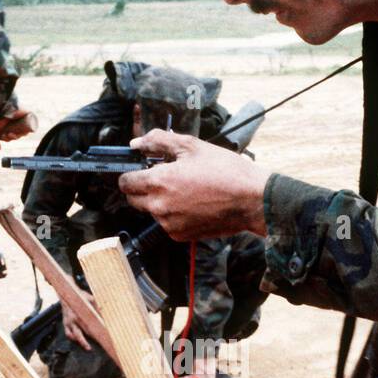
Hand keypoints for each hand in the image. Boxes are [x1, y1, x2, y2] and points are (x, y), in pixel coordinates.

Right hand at [0, 109, 37, 150]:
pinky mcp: (28, 114)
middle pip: (19, 134)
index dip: (9, 138)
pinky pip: (32, 124)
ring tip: (11, 133)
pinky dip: (29, 130)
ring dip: (19, 135)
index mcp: (10, 125)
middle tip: (7, 134)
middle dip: (13, 137)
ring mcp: (23, 118)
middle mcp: (17, 122)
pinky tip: (24, 132)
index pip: (13, 135)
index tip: (3, 136)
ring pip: (25, 131)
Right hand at [62, 292, 97, 350]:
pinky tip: (78, 341)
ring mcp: (68, 323)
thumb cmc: (79, 297)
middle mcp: (73, 320)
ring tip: (88, 347)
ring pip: (73, 336)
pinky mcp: (65, 324)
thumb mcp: (89, 298)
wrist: (66, 295)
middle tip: (94, 347)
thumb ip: (97, 305)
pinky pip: (68, 334)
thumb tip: (104, 310)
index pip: (88, 327)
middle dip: (86, 341)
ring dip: (80, 342)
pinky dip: (72, 338)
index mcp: (79, 314)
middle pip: (80, 334)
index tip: (101, 338)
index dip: (95, 334)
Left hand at [122, 129, 268, 238]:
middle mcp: (160, 207)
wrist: (251, 200)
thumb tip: (136, 143)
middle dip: (142, 188)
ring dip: (159, 202)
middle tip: (163, 178)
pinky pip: (167, 224)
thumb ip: (158, 141)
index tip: (141, 170)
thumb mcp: (192, 146)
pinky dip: (174, 215)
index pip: (125, 182)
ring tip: (185, 190)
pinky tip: (193, 204)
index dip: (131, 173)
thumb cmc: (225, 170)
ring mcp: (170, 224)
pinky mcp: (181, 236)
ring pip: (151, 212)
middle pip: (133, 200)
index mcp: (159, 182)